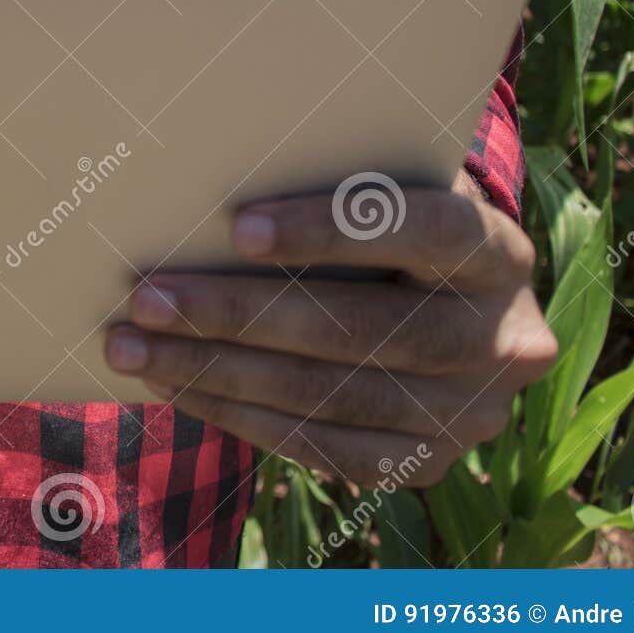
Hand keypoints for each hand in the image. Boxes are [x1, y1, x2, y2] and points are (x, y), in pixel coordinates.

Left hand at [104, 174, 556, 486]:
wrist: (457, 311)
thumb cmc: (394, 224)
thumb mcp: (393, 187)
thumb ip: (340, 176)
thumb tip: (213, 168)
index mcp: (499, 252)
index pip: (425, 231)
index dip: (333, 230)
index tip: (238, 227)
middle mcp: (501, 340)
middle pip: (360, 330)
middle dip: (237, 315)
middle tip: (144, 298)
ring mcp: (470, 414)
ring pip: (328, 397)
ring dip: (216, 373)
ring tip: (132, 346)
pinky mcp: (427, 464)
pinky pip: (321, 449)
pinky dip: (239, 416)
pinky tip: (175, 385)